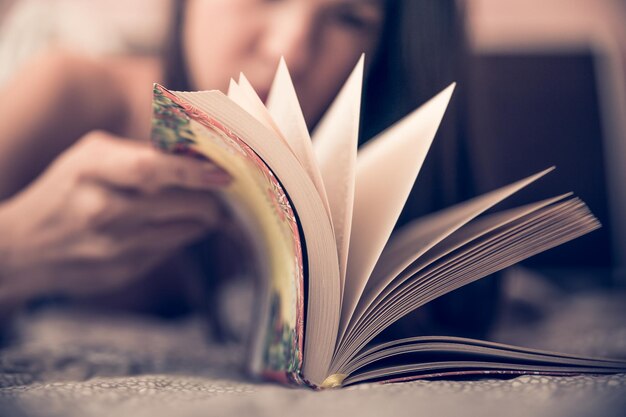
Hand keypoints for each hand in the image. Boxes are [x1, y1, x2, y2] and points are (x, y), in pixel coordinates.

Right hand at [0, 131, 229, 304]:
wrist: (23, 249)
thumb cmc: (64, 191)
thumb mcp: (89, 157)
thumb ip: (138, 153)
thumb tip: (195, 157)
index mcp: (91, 172)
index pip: (151, 170)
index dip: (193, 171)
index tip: (222, 173)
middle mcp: (104, 211)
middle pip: (184, 205)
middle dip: (212, 200)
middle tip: (220, 192)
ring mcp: (115, 247)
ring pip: (187, 231)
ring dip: (200, 219)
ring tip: (192, 208)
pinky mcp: (124, 272)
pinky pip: (170, 250)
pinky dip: (176, 236)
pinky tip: (160, 228)